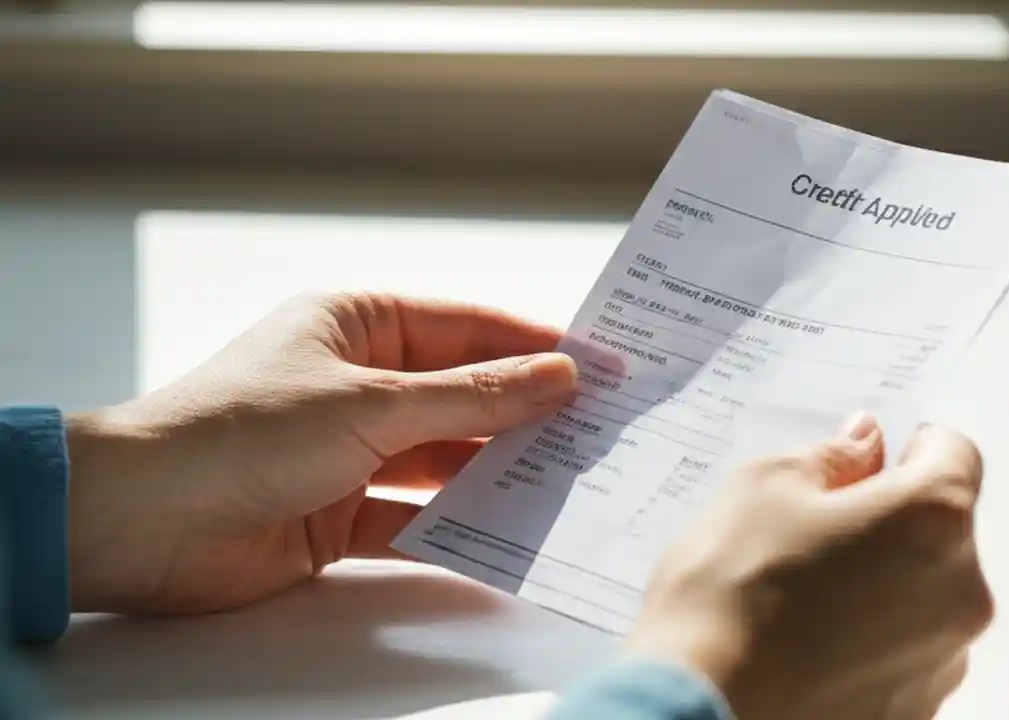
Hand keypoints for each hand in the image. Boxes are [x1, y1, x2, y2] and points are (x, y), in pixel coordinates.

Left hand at [65, 293, 576, 613]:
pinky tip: (509, 536)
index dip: (537, 345)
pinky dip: (455, 529)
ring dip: (499, 473)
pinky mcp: (338, 516)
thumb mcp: (373, 403)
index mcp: (359, 326)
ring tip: (574, 482)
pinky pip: (414, 518)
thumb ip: (473, 397)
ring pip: (445, 460)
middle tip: (606, 430)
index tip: (604, 365)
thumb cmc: (242, 431)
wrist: (140, 521)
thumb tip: (559, 375)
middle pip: (464, 396)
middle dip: (528, 414)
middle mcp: (359, 384)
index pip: (468, 328)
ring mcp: (350, 452)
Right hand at [627, 417, 991, 719]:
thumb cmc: (729, 594)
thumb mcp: (764, 487)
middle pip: (938, 532)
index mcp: (933, 519)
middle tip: (807, 534)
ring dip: (878, 586)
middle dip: (884, 522)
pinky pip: (900, 656)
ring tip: (797, 599)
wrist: (700, 709)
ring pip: (920, 597)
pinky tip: (803, 645)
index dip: (904, 448)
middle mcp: (959, 593)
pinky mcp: (914, 713)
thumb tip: (863, 444)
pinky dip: (864, 643)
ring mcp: (942, 662)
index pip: (952, 453)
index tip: (861, 463)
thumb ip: (830, 456)